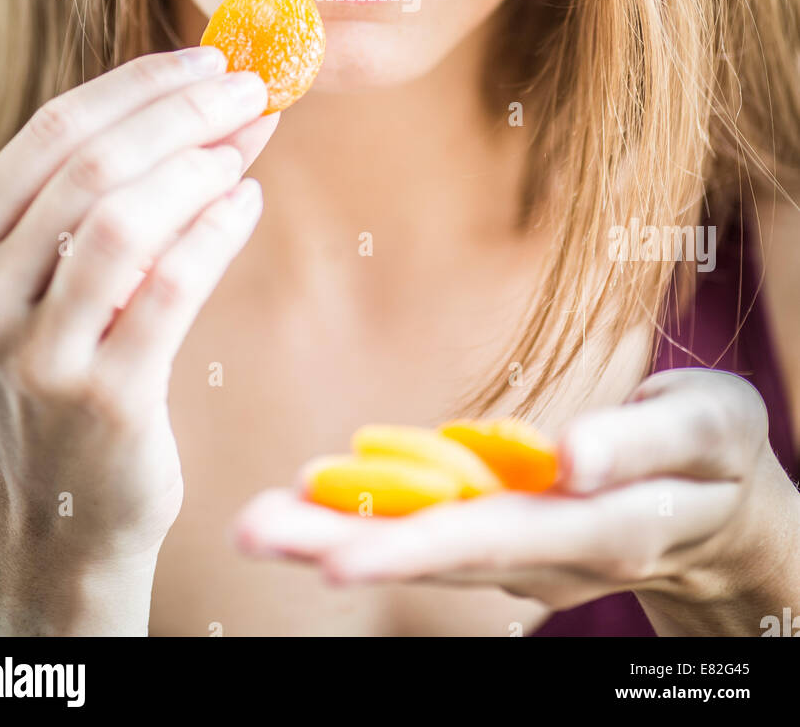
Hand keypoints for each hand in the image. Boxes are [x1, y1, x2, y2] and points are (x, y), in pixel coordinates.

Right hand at [0, 47, 275, 564]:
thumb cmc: (77, 356)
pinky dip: (218, 231)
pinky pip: (172, 287)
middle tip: (253, 87)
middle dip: (185, 113)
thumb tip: (218, 94)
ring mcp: (34, 351)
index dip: (141, 83)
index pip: (55, 129)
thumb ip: (118, 185)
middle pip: (94, 167)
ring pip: (126, 221)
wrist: (68, 504)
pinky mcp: (100, 396)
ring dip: (202, 167)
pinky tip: (246, 203)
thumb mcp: (64, 268)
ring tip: (249, 145)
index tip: (211, 57)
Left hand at [232, 369, 779, 611]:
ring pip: (423, 545)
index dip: (417, 543)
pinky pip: (433, 526)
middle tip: (257, 531)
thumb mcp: (707, 428)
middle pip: (437, 552)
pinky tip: (313, 502)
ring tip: (259, 521)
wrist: (723, 509)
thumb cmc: (715, 454)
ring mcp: (522, 547)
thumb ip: (642, 439)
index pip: (496, 537)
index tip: (337, 551)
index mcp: (598, 525)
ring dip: (337, 535)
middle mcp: (547, 551)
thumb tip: (569, 453)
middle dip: (345, 542)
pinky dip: (372, 517)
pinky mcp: (507, 530)